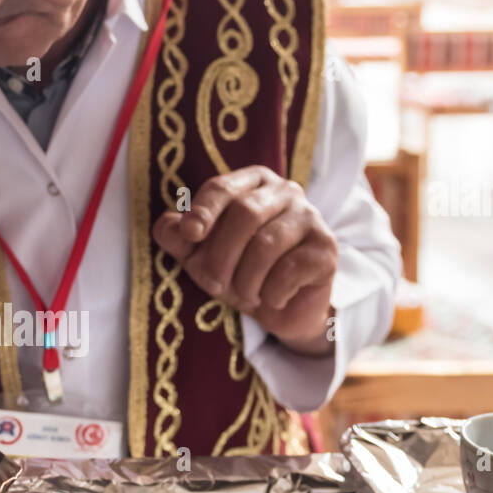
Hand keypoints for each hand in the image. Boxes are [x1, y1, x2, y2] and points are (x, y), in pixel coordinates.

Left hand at [152, 167, 337, 350]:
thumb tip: (166, 226)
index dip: (204, 210)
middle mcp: (285, 191)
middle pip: (245, 213)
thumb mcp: (201, 255)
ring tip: (244, 295)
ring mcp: (310, 217)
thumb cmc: (237, 271)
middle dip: (221, 256)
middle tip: (214, 285)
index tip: (190, 234)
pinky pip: (290, 269)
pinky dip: (271, 293)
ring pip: (266, 244)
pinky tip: (271, 299)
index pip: (222, 188)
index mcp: (251, 184)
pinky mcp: (326, 248)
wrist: (281, 309)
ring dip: (245, 280)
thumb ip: (179, 238)